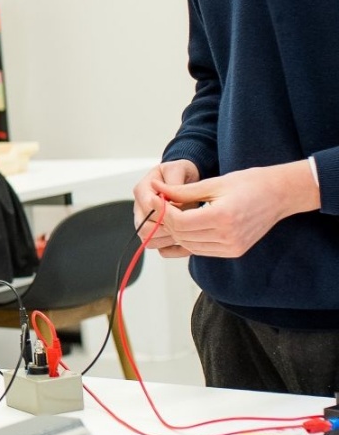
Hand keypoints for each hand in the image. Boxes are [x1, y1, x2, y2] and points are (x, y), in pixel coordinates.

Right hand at [133, 161, 197, 257]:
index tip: (184, 213)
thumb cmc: (181, 172)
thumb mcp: (179, 170)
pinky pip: (156, 245)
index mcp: (142, 190)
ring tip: (186, 232)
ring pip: (148, 240)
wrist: (184, 177)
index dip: (166, 214)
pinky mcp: (151, 230)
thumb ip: (174, 184)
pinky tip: (184, 238)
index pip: (148, 209)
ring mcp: (144, 220)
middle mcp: (139, 207)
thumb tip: (172, 202)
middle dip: (167, 229)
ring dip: (168, 239)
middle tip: (186, 226)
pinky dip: (169, 246)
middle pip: (144, 228)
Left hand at [160, 161, 319, 257]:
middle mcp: (228, 237)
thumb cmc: (250, 183)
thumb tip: (156, 188)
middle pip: (182, 235)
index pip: (180, 222)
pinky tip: (186, 225)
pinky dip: (189, 239)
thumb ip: (183, 191)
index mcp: (223, 217)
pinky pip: (202, 250)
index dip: (163, 210)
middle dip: (166, 220)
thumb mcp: (214, 183)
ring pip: (189, 245)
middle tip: (160, 204)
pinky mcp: (234, 251)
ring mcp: (232, 247)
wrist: (280, 194)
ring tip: (171, 213)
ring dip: (176, 231)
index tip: (155, 197)